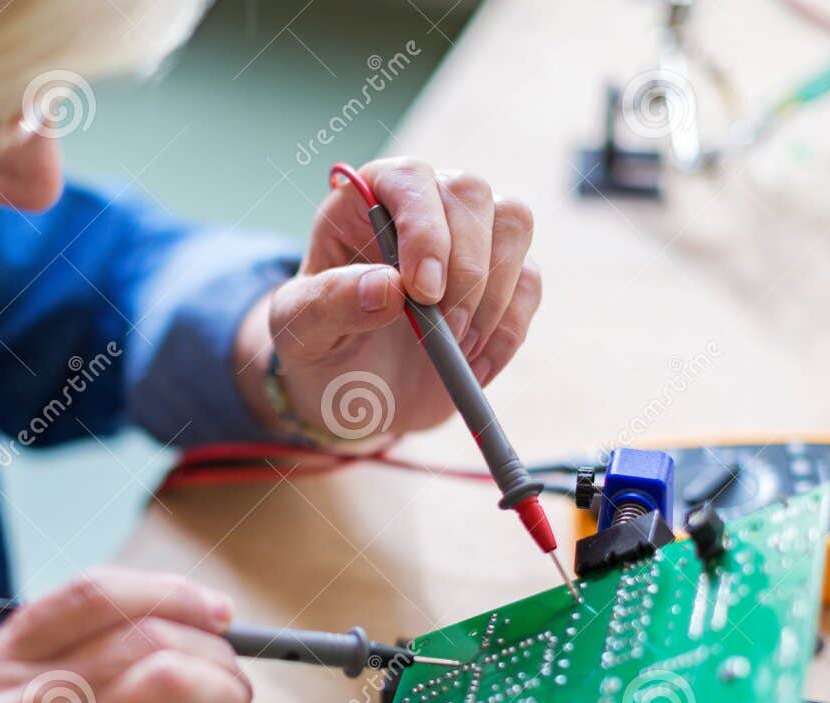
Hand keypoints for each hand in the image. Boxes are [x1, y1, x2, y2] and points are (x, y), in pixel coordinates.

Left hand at [240, 158, 540, 445]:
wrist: (351, 397)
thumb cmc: (318, 351)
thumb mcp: (299, 333)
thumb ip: (328, 304)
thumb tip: (388, 287)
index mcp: (364, 204)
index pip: (409, 179)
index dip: (424, 228)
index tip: (422, 292)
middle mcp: (422, 208)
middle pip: (471, 193)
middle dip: (465, 268)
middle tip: (443, 331)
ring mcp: (468, 241)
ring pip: (513, 223)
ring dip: (494, 293)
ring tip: (456, 349)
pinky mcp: (502, 282)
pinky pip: (530, 283)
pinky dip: (508, 328)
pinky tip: (474, 366)